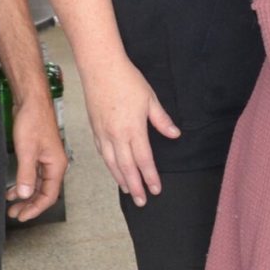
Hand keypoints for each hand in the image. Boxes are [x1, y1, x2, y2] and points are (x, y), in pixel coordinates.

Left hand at [6, 97, 67, 221]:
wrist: (31, 101)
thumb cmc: (33, 121)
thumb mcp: (27, 151)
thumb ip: (26, 175)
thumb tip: (26, 195)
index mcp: (56, 165)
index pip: (49, 195)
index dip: (36, 208)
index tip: (22, 216)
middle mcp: (54, 165)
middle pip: (44, 192)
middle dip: (30, 205)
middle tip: (14, 214)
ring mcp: (46, 160)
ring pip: (37, 185)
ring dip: (25, 196)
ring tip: (11, 205)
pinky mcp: (38, 154)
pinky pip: (32, 175)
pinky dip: (23, 183)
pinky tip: (12, 189)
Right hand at [81, 56, 180, 206]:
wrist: (100, 67)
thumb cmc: (127, 80)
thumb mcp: (150, 99)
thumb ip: (161, 120)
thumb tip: (174, 134)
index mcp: (133, 129)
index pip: (144, 160)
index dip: (150, 176)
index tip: (156, 189)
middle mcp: (116, 135)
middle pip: (126, 167)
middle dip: (135, 186)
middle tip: (142, 201)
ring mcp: (102, 133)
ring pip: (112, 163)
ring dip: (121, 179)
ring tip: (129, 191)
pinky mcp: (94, 129)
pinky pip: (102, 153)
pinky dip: (109, 165)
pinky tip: (114, 171)